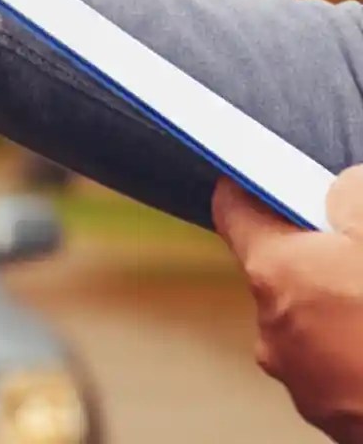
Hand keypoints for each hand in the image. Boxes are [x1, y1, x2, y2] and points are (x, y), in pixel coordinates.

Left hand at [213, 169, 362, 442]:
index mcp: (278, 270)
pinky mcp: (324, 409)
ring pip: (308, 315)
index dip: (249, 187)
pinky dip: (354, 343)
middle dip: (315, 250)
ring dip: (339, 300)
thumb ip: (353, 195)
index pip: (233, 210)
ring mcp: (296, 373)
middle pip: (279, 266)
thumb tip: (338, 187)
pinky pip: (331, 358)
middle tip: (352, 241)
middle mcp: (271, 324)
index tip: (260, 174)